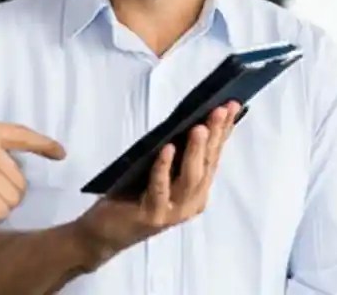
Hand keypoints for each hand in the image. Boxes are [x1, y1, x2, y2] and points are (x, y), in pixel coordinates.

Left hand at [75, 102, 239, 255]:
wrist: (105, 231)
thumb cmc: (132, 194)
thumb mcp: (158, 170)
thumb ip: (174, 153)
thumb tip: (189, 119)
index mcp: (197, 190)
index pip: (213, 156)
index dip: (223, 131)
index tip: (231, 105)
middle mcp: (191, 202)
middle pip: (206, 165)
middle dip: (215, 135)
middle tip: (219, 110)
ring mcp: (173, 211)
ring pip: (190, 178)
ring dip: (195, 151)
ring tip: (199, 128)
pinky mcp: (152, 216)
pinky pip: (160, 188)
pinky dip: (164, 167)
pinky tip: (167, 148)